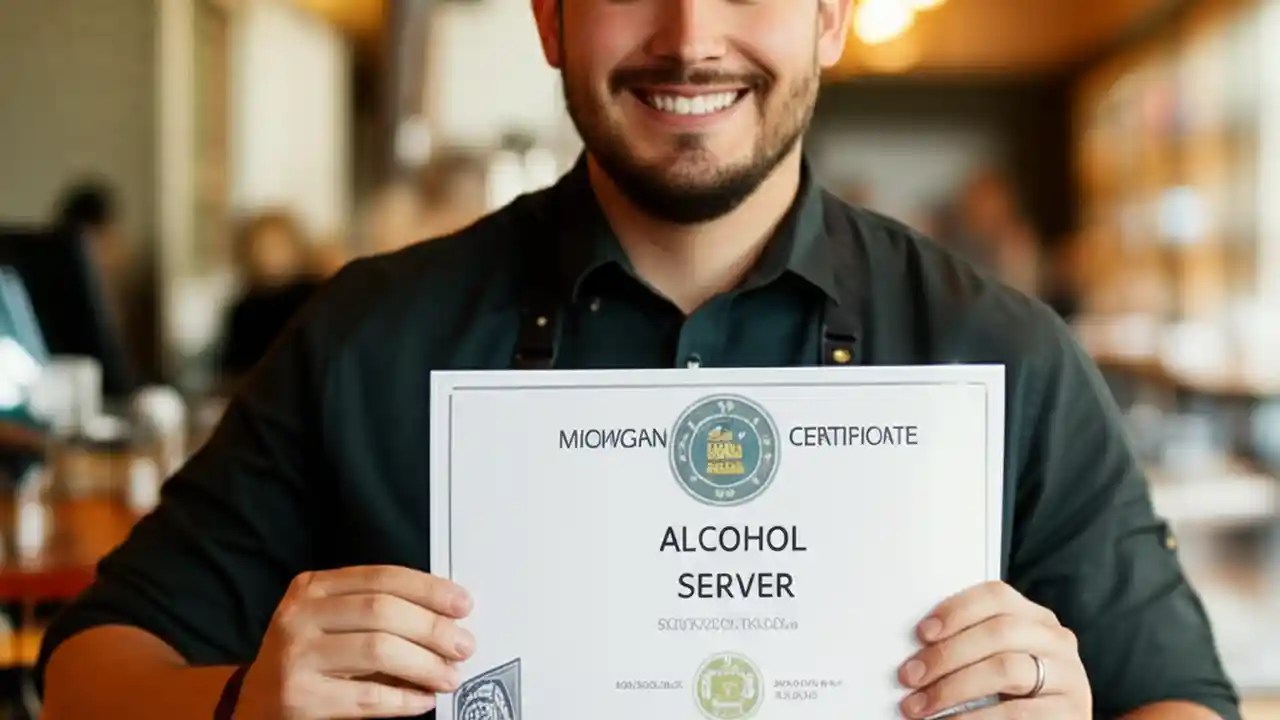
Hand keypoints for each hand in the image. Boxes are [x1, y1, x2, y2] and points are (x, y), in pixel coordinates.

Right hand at [235, 566, 474, 719]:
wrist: (256, 706)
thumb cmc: (310, 660)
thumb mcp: (330, 624)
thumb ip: (376, 613)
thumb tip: (446, 619)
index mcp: (312, 587)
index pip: (381, 578)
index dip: (427, 589)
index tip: (462, 604)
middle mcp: (299, 616)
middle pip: (382, 611)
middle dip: (432, 628)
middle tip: (464, 645)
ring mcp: (295, 656)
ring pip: (377, 650)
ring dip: (424, 664)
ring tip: (450, 676)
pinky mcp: (299, 697)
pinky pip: (366, 696)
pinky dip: (403, 699)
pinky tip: (422, 701)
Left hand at [897, 581, 1090, 718]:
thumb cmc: (1018, 693)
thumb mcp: (998, 660)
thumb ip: (971, 644)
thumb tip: (917, 650)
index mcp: (1036, 619)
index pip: (996, 597)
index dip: (956, 610)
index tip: (921, 632)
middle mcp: (1056, 641)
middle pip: (997, 633)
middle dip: (945, 655)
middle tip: (910, 676)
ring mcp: (1068, 677)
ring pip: (1005, 669)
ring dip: (952, 689)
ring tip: (919, 706)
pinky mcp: (1069, 712)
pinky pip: (1014, 713)